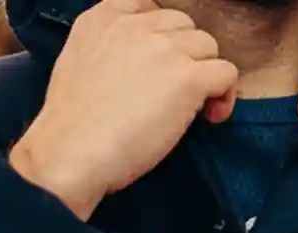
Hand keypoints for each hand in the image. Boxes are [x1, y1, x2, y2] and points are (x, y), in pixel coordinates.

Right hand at [11, 0, 238, 220]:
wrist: (71, 153)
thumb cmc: (72, 127)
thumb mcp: (78, 64)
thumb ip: (109, 50)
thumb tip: (141, 68)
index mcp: (103, 18)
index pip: (149, 5)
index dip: (163, 36)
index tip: (160, 65)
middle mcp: (135, 25)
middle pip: (184, 26)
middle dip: (185, 57)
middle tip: (176, 93)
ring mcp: (165, 49)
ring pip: (208, 47)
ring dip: (206, 75)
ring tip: (194, 108)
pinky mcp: (188, 78)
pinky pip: (226, 72)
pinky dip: (225, 95)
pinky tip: (210, 116)